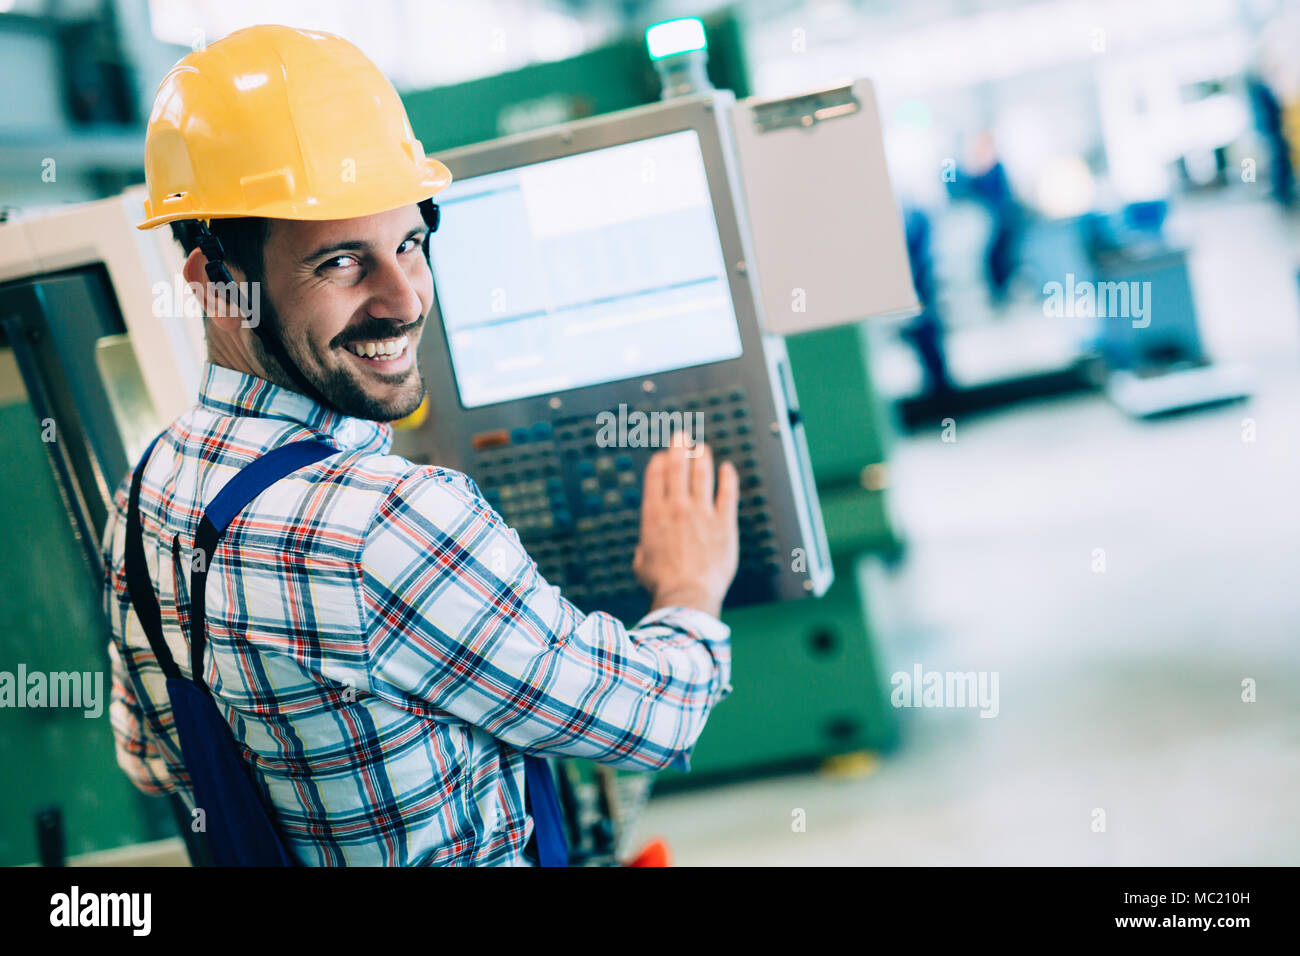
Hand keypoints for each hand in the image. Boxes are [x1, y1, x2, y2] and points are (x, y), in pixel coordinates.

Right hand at [632, 432, 738, 618]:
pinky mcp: (724, 524)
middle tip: (682, 436)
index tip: (663, 455)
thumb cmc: (661, 584)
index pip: (656, 476)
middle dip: (680, 448)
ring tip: (703, 448)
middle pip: (679, 468)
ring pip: (702, 475)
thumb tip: (646, 547)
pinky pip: (727, 493)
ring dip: (702, 457)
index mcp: (654, 515)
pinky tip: (727, 469)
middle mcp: (677, 508)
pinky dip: (727, 478)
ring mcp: (702, 514)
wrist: (686, 595)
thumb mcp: (641, 562)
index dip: (660, 461)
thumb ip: (645, 547)